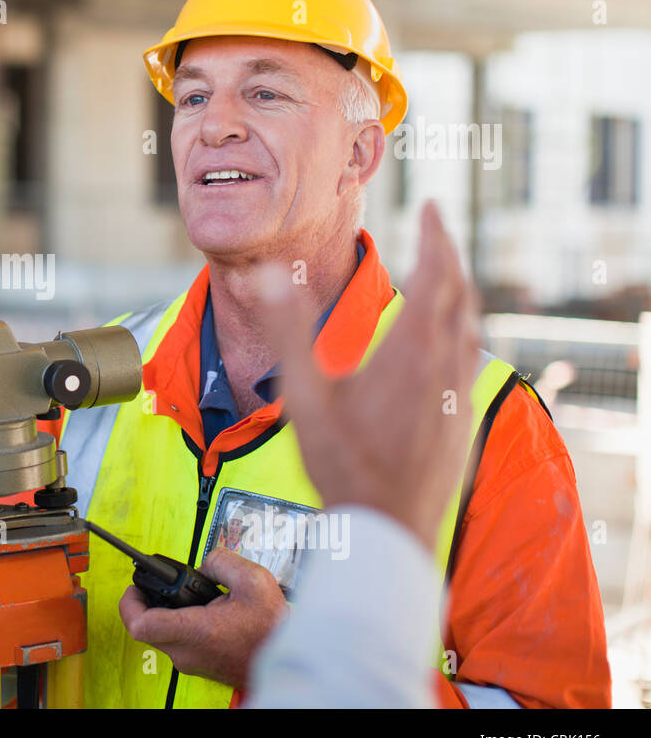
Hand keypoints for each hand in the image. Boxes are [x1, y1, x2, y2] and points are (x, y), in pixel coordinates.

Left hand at [119, 547, 286, 687]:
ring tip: (185, 596)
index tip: (135, 587)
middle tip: (159, 586)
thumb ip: (221, 560)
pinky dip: (180, 624)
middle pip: (146, 628)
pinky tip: (199, 611)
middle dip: (149, 602)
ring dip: (166, 613)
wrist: (289, 660)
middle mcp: (187, 653)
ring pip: (161, 636)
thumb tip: (206, 563)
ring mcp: (192, 662)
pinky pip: (178, 642)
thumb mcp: (253, 580)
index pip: (139, 624)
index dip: (129, 602)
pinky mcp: (200, 665)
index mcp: (195, 632)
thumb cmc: (273, 631)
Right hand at [259, 200, 480, 551]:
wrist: (386, 529)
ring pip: (470, 328)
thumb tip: (267, 275)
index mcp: (411, 352)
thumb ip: (286, 330)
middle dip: (450, 256)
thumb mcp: (305, 395)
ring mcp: (456, 396)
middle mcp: (445, 367)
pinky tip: (443, 344)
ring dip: (458, 293)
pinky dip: (459, 330)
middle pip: (461, 296)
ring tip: (442, 277)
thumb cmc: (343, 465)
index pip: (437, 275)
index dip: (438, 236)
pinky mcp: (459, 420)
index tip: (434, 207)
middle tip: (436, 230)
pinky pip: (468, 358)